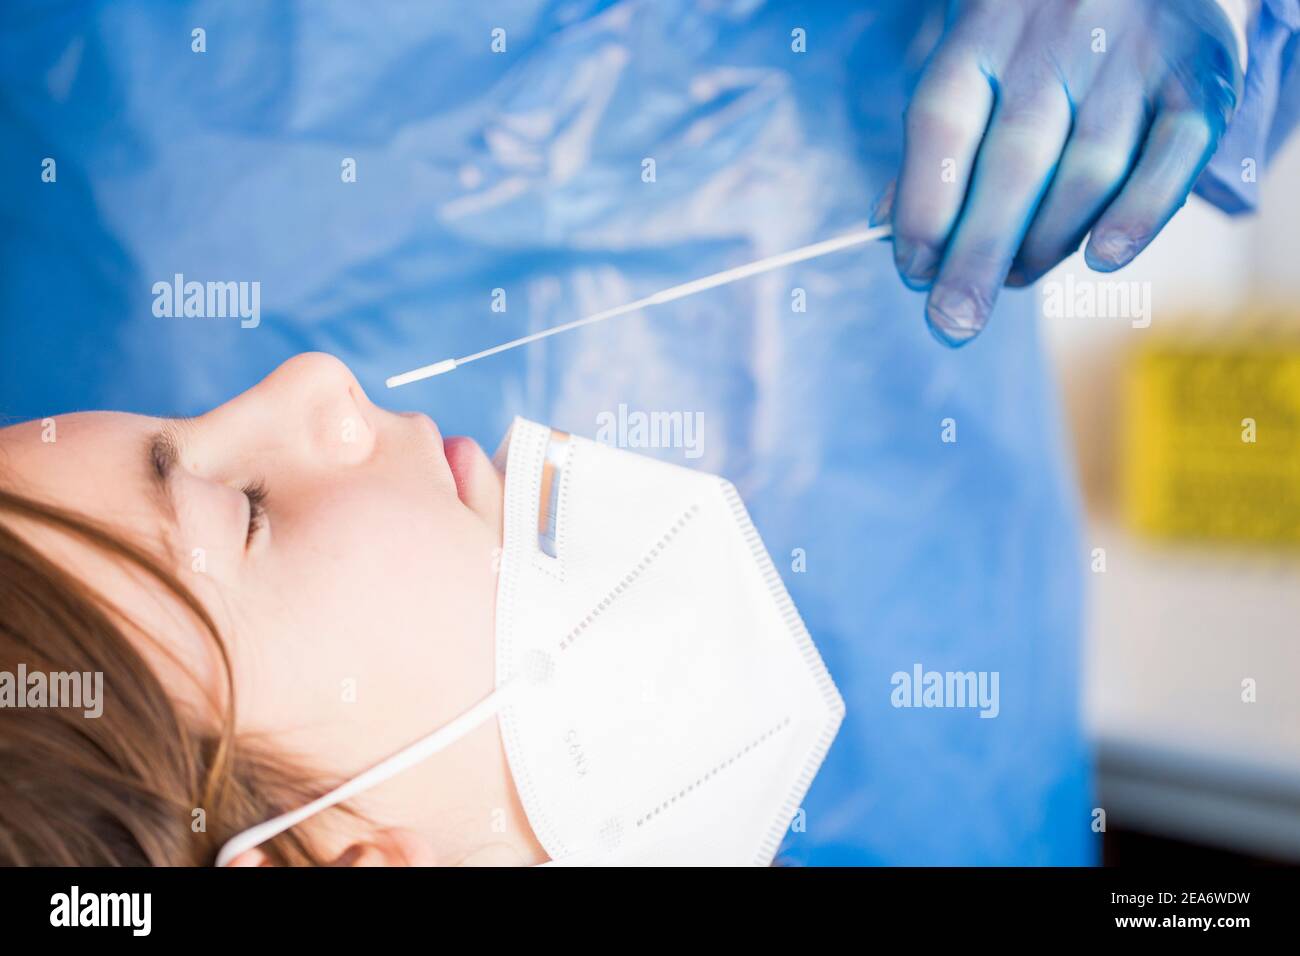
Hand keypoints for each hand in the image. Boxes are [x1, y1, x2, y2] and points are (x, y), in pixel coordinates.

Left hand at [886, 0, 1242, 345]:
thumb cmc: (1031, 38)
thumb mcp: (974, 62)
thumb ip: (938, 144)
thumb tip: (889, 230)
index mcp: (984, 29)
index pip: (942, 123)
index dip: (924, 207)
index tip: (913, 272)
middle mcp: (1055, 40)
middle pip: (1013, 161)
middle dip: (977, 255)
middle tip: (953, 323)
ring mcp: (1131, 56)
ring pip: (1087, 171)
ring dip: (1045, 244)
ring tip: (1013, 278)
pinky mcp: (1198, 77)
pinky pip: (1173, 156)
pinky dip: (1140, 215)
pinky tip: (1101, 260)